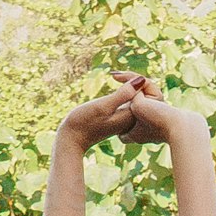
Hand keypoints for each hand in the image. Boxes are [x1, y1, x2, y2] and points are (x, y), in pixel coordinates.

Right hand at [52, 73, 194, 156]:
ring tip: (115, 77)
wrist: (72, 140)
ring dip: (128, 84)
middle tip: (116, 75)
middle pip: (142, 94)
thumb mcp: (103, 106)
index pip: (143, 91)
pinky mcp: (119, 118)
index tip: (116, 75)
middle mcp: (132, 119)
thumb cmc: (84, 123)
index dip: (133, 78)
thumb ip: (122, 94)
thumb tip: (142, 80)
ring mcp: (126, 119)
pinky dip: (123, 91)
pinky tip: (114, 86)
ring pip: (135, 96)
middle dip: (133, 80)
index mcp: (133, 116)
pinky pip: (129, 100)